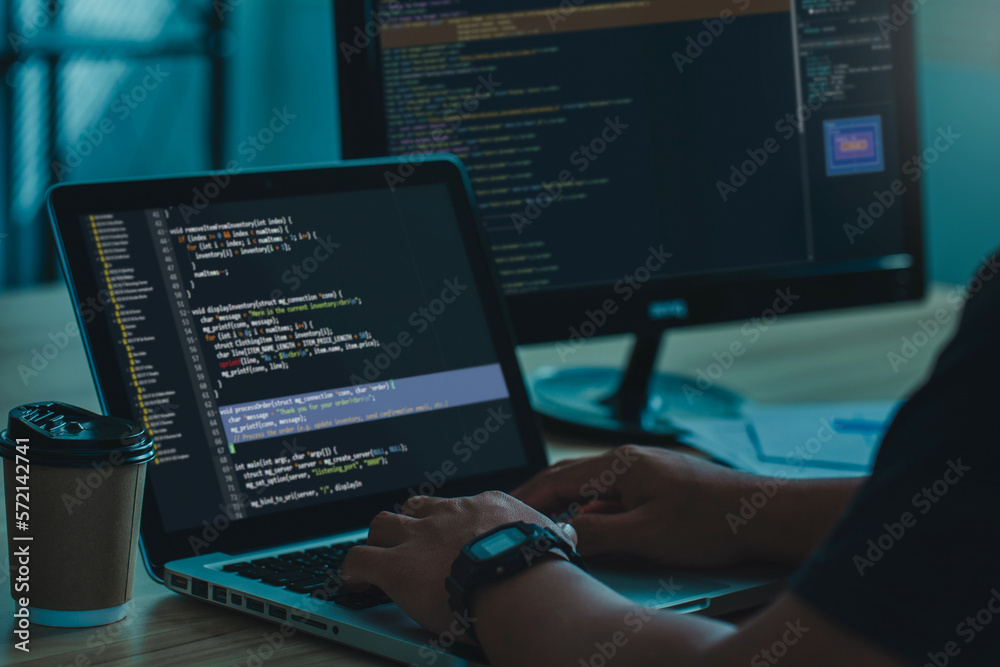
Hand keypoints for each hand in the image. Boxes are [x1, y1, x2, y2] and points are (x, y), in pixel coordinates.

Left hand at [340, 491, 576, 637]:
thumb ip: (552, 532)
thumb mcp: (552, 539)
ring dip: (377, 541)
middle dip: (408, 525)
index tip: (449, 539)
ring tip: (376, 559)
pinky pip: (357, 560)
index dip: (448, 524)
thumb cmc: (540, 566)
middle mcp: (447, 515)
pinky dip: (352, 570)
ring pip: (381, 524)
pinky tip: (353, 581)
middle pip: (414, 508)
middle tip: (408, 546)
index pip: (456, 507)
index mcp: (483, 507)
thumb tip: (565, 534)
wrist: (519, 582)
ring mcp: (419, 538)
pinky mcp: (397, 567)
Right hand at [512, 445, 771, 567]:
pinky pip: (617, 495)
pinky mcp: (661, 484)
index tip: (507, 511)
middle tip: (522, 519)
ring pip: (595, 488)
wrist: (764, 514)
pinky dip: (599, 512)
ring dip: (574, 509)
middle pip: (572, 477)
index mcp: (621, 463)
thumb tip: (563, 536)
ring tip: (556, 531)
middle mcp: (631, 459)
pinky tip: (601, 531)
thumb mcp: (646, 535)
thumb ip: (599, 534)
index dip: (528, 497)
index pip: (558, 477)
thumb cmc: (712, 520)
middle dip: (545, 499)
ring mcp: (647, 469)